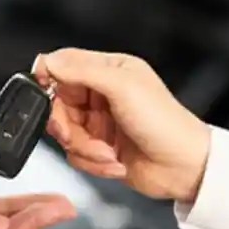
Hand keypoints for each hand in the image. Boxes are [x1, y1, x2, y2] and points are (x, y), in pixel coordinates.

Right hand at [35, 49, 210, 201]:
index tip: (45, 95)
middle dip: (67, 125)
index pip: (63, 65)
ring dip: (84, 148)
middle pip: (57, 103)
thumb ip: (82, 70)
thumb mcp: (123, 87)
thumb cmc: (166, 124)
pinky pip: (75, 155)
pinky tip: (115, 162)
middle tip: (76, 134)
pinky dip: (92, 162)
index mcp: (109, 70)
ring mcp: (100, 123)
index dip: (49, 80)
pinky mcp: (99, 148)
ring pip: (64, 133)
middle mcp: (102, 94)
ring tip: (108, 153)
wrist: (184, 167)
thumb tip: (48, 61)